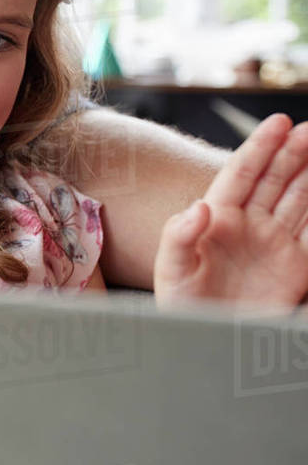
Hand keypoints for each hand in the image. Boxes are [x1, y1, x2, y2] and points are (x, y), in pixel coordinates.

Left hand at [154, 114, 307, 309]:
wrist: (204, 342)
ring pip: (301, 199)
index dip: (260, 146)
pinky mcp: (297, 267)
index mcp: (217, 217)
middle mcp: (249, 224)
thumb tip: (200, 206)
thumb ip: (178, 235)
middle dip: (294, 152)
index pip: (241, 172)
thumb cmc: (180, 304)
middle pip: (276, 178)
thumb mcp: (170, 269)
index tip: (279, 122)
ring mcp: (275, 243)